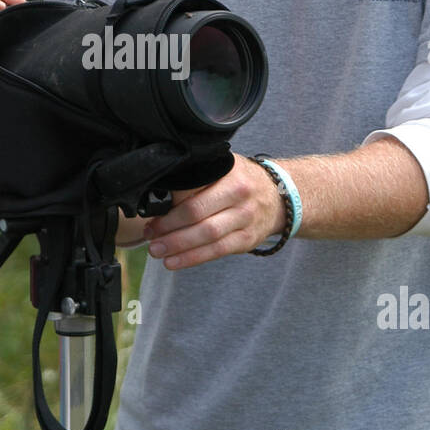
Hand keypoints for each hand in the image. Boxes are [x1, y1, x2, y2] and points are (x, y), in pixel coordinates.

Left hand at [142, 153, 284, 269]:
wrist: (280, 195)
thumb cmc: (242, 180)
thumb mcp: (223, 167)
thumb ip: (198, 177)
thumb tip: (160, 193)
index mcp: (231, 177)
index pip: (196, 198)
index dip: (170, 212)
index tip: (152, 219)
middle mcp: (240, 199)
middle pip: (199, 219)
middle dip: (170, 231)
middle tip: (150, 237)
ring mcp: (246, 221)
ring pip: (208, 238)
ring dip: (179, 248)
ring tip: (157, 252)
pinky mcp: (247, 240)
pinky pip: (217, 252)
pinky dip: (193, 259)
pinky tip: (174, 262)